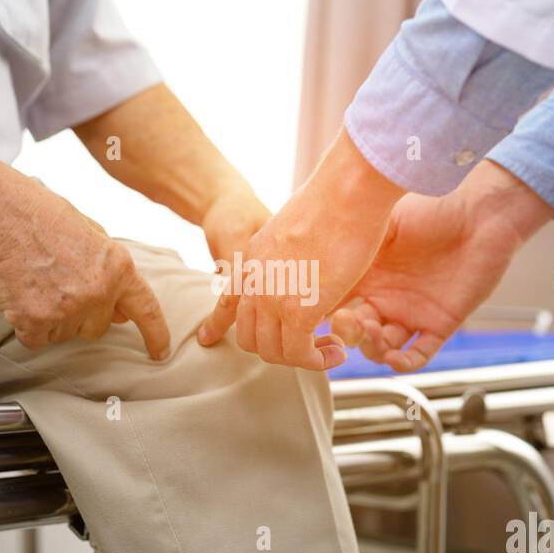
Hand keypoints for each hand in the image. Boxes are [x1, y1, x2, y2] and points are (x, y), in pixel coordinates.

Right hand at [0, 180, 170, 357]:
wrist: (4, 216)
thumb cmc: (46, 219)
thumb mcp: (94, 236)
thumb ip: (112, 273)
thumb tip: (121, 312)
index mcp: (118, 269)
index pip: (146, 309)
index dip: (155, 333)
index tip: (159, 352)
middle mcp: (98, 293)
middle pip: (97, 327)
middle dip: (82, 313)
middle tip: (58, 283)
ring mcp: (68, 310)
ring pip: (66, 334)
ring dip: (53, 318)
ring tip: (37, 284)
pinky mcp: (37, 323)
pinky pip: (37, 340)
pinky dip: (28, 326)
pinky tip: (22, 297)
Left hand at [197, 130, 403, 368]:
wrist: (346, 192)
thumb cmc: (336, 202)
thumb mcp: (298, 232)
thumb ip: (294, 255)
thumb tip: (311, 269)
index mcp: (254, 259)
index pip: (227, 300)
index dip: (217, 324)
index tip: (207, 339)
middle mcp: (256, 281)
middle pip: (250, 336)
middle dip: (279, 348)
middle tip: (310, 345)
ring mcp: (273, 298)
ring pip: (273, 351)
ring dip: (302, 358)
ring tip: (329, 349)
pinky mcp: (299, 310)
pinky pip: (300, 354)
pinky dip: (318, 360)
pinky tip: (336, 351)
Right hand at [331, 160, 553, 371]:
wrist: (477, 212)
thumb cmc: (432, 208)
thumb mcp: (381, 222)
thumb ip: (351, 241)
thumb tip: (314, 257)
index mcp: (365, 275)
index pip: (334, 305)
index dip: (323, 315)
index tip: (313, 316)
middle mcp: (384, 297)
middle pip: (354, 332)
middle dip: (347, 333)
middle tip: (348, 322)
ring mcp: (410, 312)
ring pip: (381, 347)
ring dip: (372, 347)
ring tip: (373, 332)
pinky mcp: (438, 324)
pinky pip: (418, 354)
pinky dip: (404, 362)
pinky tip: (394, 358)